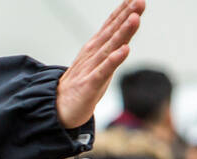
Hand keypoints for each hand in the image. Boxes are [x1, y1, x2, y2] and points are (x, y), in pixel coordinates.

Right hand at [55, 0, 144, 129]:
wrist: (57, 109)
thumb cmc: (81, 85)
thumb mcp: (99, 62)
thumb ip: (113, 45)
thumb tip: (128, 26)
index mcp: (96, 48)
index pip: (111, 26)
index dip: (124, 11)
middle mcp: (93, 54)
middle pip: (112, 33)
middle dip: (127, 16)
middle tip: (140, 1)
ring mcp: (90, 69)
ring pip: (109, 48)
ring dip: (122, 33)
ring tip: (135, 19)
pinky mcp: (89, 85)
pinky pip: (103, 72)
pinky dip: (113, 61)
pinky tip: (124, 50)